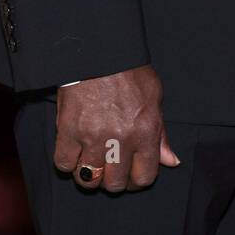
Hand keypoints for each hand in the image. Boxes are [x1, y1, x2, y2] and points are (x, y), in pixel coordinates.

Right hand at [53, 65, 179, 191]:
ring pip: (88, 179)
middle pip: (115, 184)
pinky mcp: (68, 131)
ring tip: (92, 161)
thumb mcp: (154, 97)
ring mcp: (93, 137)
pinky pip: (64, 164)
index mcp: (146, 131)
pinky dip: (68, 162)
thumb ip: (161, 134)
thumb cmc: (129, 72)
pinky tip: (74, 151)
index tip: (131, 174)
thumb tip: (170, 161)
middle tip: (110, 167)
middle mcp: (121, 139)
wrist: (99, 51)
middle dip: (113, 180)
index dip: (137, 180)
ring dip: (89, 175)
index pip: (144, 177)